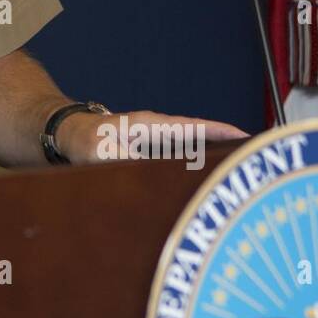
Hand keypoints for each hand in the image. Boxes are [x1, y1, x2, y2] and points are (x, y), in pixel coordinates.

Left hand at [57, 109, 248, 164]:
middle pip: (198, 141)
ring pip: (188, 156)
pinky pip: (174, 167)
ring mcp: (153, 146)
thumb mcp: (99, 150)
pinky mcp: (146, 159)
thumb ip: (121, 161)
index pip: (193, 127)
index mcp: (151, 126)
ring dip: (207, 165)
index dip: (220, 132)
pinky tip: (197, 192)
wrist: (64, 138)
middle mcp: (157, 134)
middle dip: (224, 150)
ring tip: (233, 180)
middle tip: (253, 161)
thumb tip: (145, 173)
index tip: (248, 136)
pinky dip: (187, 177)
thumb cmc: (82, 141)